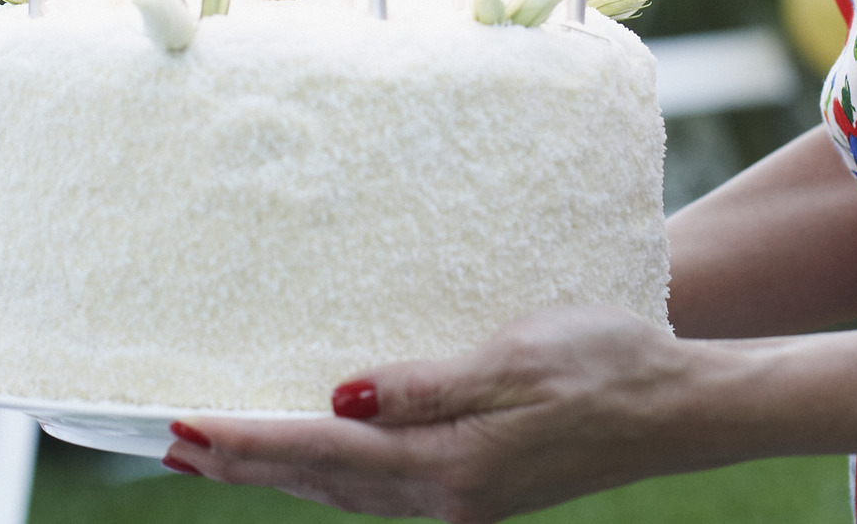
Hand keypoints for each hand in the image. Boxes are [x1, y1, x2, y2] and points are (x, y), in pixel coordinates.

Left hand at [164, 305, 704, 523]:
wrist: (683, 408)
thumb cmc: (608, 364)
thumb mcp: (514, 358)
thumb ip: (421, 385)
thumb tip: (336, 402)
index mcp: (450, 464)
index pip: (320, 455)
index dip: (247, 443)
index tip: (182, 429)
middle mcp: (447, 495)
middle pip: (320, 484)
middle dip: (244, 465)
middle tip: (172, 444)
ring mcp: (463, 498)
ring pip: (345, 492)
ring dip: (278, 472)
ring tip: (219, 454)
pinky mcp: (478, 487)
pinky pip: (377, 488)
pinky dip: (326, 474)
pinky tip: (311, 459)